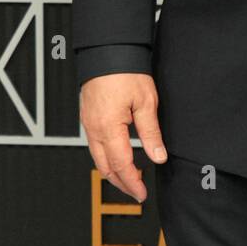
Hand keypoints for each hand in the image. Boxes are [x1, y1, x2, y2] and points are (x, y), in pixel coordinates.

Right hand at [80, 73, 166, 201]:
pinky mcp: (88, 117)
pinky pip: (94, 146)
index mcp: (109, 128)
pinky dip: (106, 158)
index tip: (142, 193)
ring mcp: (88, 124)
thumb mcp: (146, 102)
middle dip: (121, 183)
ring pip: (97, 158)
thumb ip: (151, 133)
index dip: (132, 182)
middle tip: (136, 192)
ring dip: (112, 172)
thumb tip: (158, 156)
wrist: (107, 51)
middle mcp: (94, 129)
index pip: (121, 165)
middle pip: (105, 167)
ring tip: (129, 179)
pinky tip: (118, 157)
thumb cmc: (125, 71)